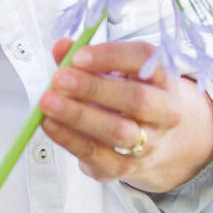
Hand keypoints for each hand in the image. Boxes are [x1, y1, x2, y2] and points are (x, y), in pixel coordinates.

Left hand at [39, 38, 212, 192]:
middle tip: (60, 79)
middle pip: (136, 99)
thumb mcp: (113, 71)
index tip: (78, 56)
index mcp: (163, 78)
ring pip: (118, 131)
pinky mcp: (123, 166)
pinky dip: (68, 137)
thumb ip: (85, 57)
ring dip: (79, 115)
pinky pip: (96, 153)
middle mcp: (163, 111)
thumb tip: (62, 47)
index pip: (144, 59)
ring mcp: (148, 142)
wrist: (151, 141)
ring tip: (49, 101)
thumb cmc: (127, 97)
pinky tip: (49, 123)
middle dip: (93, 88)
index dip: (110, 56)